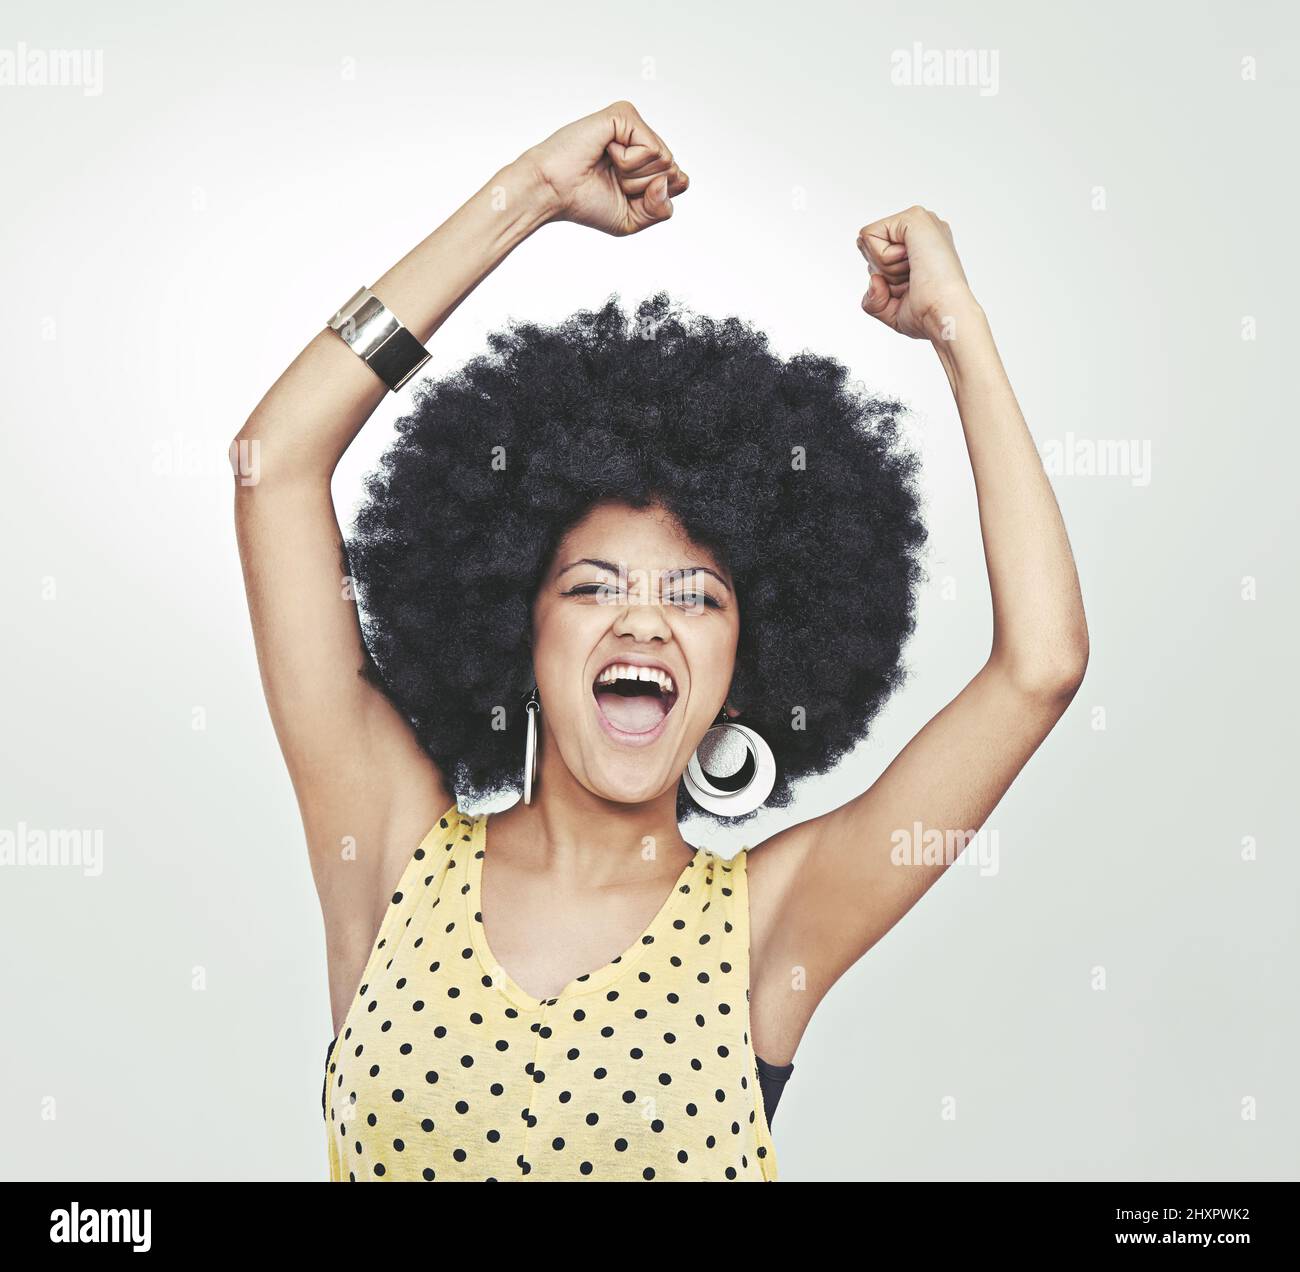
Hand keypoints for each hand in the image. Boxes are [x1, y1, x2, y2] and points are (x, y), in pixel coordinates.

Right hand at [520, 100, 689, 236]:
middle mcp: (643, 141)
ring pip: (666, 161)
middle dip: (643, 189)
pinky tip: (606, 152)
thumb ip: (661, 208)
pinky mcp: (626, 115)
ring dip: (634, 177)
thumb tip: (672, 178)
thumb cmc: (586, 202)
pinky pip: (652, 149)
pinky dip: (629, 162)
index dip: (655, 199)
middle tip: (612, 181)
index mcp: (646, 163)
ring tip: (607, 167)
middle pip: (674, 173)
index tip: (624, 197)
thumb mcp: (633, 219)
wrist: (554, 192)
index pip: (679, 182)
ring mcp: (635, 126)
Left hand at [857, 206, 976, 341]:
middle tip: (911, 282)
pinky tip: (911, 263)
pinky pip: (869, 234)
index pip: (874, 254)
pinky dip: (882, 259)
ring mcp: (920, 222)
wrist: (943, 314)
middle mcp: (921, 232)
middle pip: (868, 249)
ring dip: (885, 269)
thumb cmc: (927, 315)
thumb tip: (874, 278)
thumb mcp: (889, 310)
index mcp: (919, 248)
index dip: (882, 278)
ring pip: (867, 241)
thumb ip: (873, 296)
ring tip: (914, 274)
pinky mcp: (914, 216)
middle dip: (882, 274)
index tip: (908, 288)